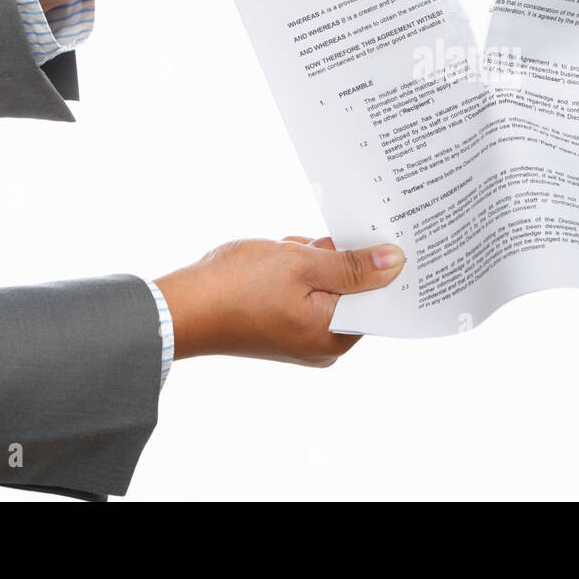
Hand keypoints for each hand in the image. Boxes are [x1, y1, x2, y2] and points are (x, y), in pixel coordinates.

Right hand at [154, 236, 403, 366]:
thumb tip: (397, 262)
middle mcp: (323, 344)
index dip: (378, 264)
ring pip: (324, 281)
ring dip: (307, 258)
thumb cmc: (240, 286)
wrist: (182, 305)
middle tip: (307, 246)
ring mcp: (300, 335)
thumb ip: (354, 266)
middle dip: (331, 258)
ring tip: (280, 254)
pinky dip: (291, 268)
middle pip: (350, 287)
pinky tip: (270, 260)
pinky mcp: (281, 324)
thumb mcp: (304, 264)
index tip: (376, 235)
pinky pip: (302, 288)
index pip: (378, 298)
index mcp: (336, 336)